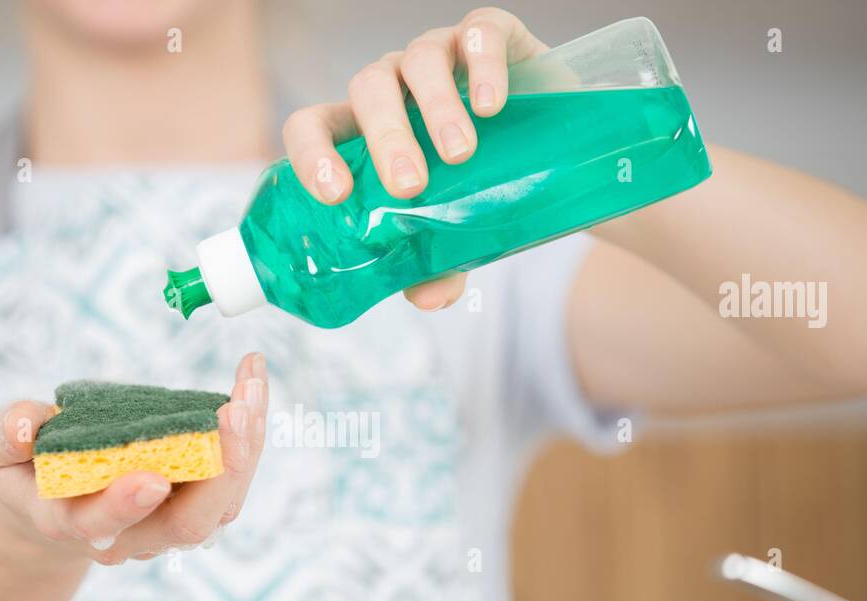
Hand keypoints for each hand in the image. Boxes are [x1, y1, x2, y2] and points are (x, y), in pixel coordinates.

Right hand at [0, 352, 268, 564]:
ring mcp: (168, 527)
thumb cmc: (27, 472)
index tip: (152, 477)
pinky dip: (249, 434)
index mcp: (71, 524)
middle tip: (235, 411)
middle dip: (219, 471)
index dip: (124, 505)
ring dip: (245, 446)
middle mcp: (130, 537)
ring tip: (251, 384)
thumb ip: (7, 435)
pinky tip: (251, 382)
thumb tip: (25, 425)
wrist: (54, 503)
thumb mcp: (1, 452)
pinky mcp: (196, 505)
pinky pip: (233, 478)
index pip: (99, 524)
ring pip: (221, 505)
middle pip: (187, 525)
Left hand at [282, 7, 545, 310]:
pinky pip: (477, 34)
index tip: (337, 195)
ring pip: (418, 62)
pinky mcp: (489, 36)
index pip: (313, 127)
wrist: (553, 156)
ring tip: (459, 155)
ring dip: (433, 107)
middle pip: (367, 91)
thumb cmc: (479, 194)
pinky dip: (482, 65)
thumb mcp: (455, 239)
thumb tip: (426, 300)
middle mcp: (392, 88)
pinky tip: (492, 104)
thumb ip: (435, 268)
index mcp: (362, 133)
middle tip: (409, 185)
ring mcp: (439, 55)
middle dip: (384, 137)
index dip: (313, 155)